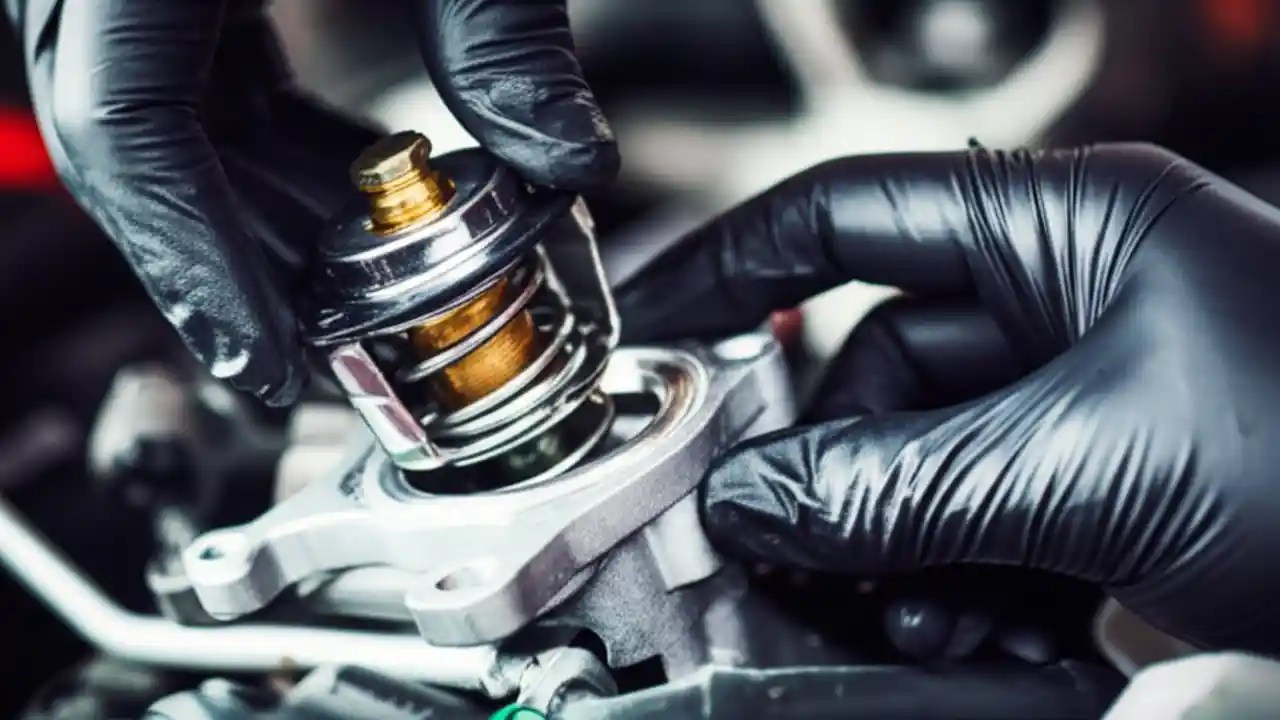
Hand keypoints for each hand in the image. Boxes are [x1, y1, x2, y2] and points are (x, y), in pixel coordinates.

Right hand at [6, 0, 615, 404]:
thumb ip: (499, 27)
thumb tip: (569, 156)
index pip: (130, 130)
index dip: (199, 267)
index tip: (266, 361)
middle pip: (138, 141)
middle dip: (242, 257)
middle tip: (340, 338)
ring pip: (161, 110)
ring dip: (267, 205)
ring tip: (371, 274)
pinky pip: (190, 61)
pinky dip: (269, 133)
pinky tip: (358, 171)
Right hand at [616, 143, 1279, 654]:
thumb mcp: (1084, 470)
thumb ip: (892, 487)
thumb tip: (749, 500)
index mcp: (1064, 228)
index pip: (846, 217)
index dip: (732, 271)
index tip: (653, 335)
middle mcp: (1066, 294)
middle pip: (873, 367)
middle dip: (827, 470)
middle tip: (779, 547)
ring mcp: (1084, 392)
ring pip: (919, 461)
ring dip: (895, 548)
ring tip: (919, 621)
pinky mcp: (1103, 479)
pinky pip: (978, 518)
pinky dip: (959, 582)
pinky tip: (984, 635)